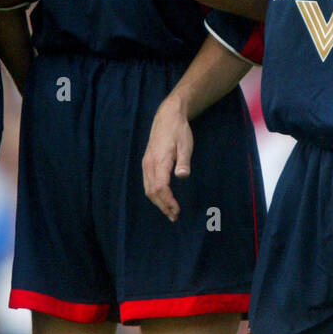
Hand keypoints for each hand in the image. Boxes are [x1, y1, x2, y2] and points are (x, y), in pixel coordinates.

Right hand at [142, 97, 192, 221]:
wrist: (167, 116)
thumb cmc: (179, 130)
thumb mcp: (186, 144)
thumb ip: (183, 161)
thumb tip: (182, 176)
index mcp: (159, 161)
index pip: (161, 188)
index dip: (168, 202)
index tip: (177, 211)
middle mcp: (149, 164)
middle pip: (152, 192)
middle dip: (163, 206)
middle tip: (174, 216)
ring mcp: (146, 163)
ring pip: (148, 188)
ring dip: (158, 202)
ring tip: (169, 211)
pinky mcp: (147, 162)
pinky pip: (147, 182)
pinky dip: (154, 194)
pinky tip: (162, 198)